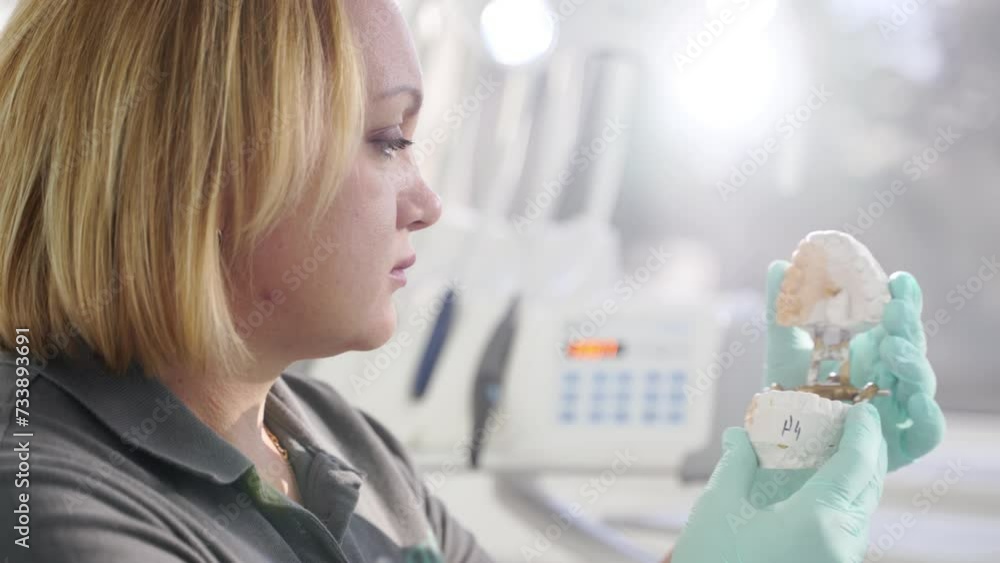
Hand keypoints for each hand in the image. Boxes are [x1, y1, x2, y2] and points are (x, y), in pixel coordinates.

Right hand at [671, 404, 887, 562]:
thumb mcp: (718, 509)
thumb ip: (736, 465)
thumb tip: (740, 437)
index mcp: (820, 521)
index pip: (857, 463)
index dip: (863, 432)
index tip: (862, 410)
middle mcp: (844, 545)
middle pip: (868, 487)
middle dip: (863, 452)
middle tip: (848, 425)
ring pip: (861, 511)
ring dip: (853, 478)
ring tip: (831, 452)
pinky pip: (849, 530)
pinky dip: (841, 502)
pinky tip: (819, 491)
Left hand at [764, 260, 945, 470]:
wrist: (773, 447)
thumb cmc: (785, 396)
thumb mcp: (782, 347)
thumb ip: (782, 307)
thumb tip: (779, 265)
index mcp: (870, 350)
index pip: (896, 321)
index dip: (904, 300)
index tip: (898, 279)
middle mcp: (888, 379)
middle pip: (910, 348)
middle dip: (906, 326)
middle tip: (892, 310)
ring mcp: (894, 412)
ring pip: (920, 385)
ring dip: (913, 363)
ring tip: (891, 349)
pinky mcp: (895, 448)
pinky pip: (925, 435)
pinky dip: (928, 417)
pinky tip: (916, 400)